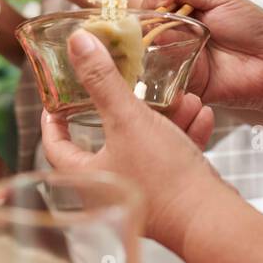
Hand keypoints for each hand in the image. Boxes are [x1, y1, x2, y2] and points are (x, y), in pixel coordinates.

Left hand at [42, 29, 232, 250]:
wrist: (208, 218)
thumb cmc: (163, 177)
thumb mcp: (129, 119)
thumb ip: (102, 80)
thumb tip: (78, 45)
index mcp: (86, 175)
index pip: (55, 144)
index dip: (54, 119)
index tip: (58, 99)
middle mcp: (110, 188)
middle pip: (109, 137)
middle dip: (131, 106)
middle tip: (135, 85)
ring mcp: (142, 193)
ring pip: (147, 144)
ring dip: (167, 117)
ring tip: (184, 98)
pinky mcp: (171, 194)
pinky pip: (172, 157)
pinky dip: (184, 135)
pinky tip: (201, 116)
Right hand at [140, 0, 262, 113]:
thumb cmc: (255, 29)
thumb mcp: (220, 0)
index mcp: (188, 13)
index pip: (156, 3)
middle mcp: (180, 36)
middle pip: (147, 25)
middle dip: (150, 16)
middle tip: (165, 11)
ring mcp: (180, 59)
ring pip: (150, 49)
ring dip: (155, 38)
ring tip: (168, 33)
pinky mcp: (184, 83)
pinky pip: (162, 76)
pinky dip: (160, 65)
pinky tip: (166, 56)